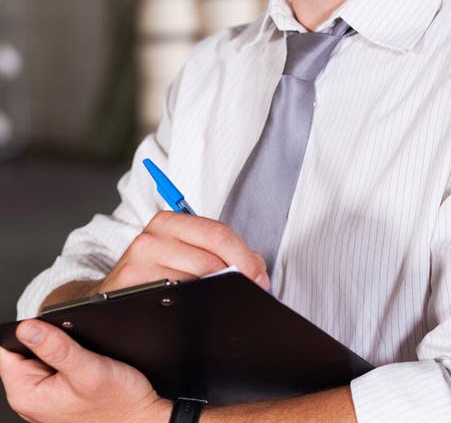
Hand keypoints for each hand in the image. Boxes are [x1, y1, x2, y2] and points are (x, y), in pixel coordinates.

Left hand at [0, 319, 170, 422]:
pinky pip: (53, 366)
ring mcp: (43, 398)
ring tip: (81, 355)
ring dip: (57, 348)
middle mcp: (30, 399)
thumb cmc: (118, 403)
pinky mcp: (57, 394)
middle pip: (23, 351)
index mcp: (27, 394)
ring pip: (39, 357)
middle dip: (44, 339)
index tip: (47, 327)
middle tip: (73, 344)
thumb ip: (56, 347)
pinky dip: (66, 358)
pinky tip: (85, 362)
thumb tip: (26, 327)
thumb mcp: (87, 369)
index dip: (25, 331)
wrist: (140, 421)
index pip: (6, 351)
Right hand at [98, 211, 269, 293]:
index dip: (245, 256)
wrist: (109, 295)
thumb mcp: (182, 250)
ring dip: (219, 295)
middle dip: (239, 277)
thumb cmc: (154, 272)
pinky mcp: (131, 291)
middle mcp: (150, 239)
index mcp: (168, 221)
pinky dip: (195, 308)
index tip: (259, 274)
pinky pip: (178, 302)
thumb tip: (256, 266)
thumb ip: (219, 251)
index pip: (218, 234)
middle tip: (251, 290)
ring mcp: (138, 266)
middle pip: (211, 260)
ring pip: (197, 283)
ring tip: (226, 300)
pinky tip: (199, 310)